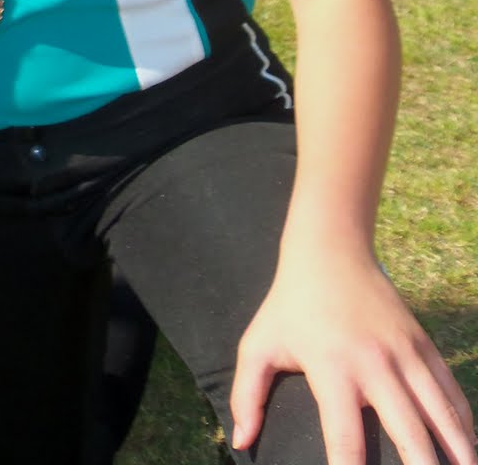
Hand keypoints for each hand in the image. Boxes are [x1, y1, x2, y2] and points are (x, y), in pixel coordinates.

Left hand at [230, 252, 475, 464]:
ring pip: (441, 413)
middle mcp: (374, 365)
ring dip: (459, 450)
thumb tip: (239, 441)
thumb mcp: (258, 344)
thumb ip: (247, 395)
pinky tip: (468, 448)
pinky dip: (463, 421)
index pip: (345, 439)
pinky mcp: (422, 344)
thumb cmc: (290, 305)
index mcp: (333, 370)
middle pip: (408, 432)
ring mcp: (404, 353)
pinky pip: (450, 390)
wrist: (330, 250)